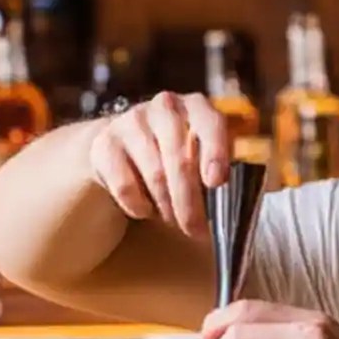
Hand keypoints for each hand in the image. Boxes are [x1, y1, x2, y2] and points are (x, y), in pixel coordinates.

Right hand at [87, 91, 229, 236]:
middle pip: (180, 161)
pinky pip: (126, 187)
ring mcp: (131, 122)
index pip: (210, 124)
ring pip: (155, 177)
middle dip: (190, 203)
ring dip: (167, 207)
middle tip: (197, 231)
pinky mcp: (104, 143)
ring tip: (173, 218)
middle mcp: (164, 107)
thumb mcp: (203, 155)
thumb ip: (219, 171)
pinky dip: (139, 206)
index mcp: (197, 107)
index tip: (215, 182)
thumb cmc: (178, 155)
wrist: (124, 145)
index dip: (215, 154)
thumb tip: (234, 201)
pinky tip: (145, 207)